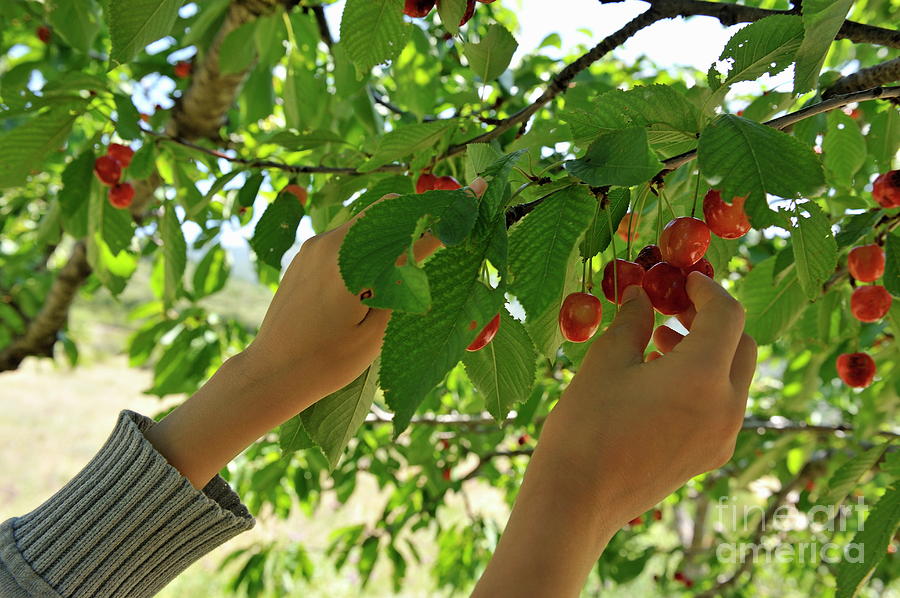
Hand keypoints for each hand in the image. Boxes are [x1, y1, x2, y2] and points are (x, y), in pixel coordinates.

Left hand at [146, 178, 485, 487]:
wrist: (271, 373)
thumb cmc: (328, 362)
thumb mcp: (377, 328)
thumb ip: (402, 282)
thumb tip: (423, 246)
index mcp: (352, 262)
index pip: (411, 229)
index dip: (449, 213)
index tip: (479, 190)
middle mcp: (331, 243)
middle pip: (388, 210)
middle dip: (419, 215)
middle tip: (446, 229)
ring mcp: (314, 246)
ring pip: (366, 222)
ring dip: (393, 232)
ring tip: (410, 261)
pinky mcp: (304, 254)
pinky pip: (346, 236)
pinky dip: (369, 243)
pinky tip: (377, 271)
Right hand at [473, 272, 755, 597]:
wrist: (576, 503)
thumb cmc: (584, 427)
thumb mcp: (606, 363)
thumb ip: (632, 322)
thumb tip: (641, 293)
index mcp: (703, 376)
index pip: (727, 315)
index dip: (707, 289)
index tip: (682, 277)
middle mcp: (727, 407)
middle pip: (742, 345)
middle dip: (712, 319)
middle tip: (672, 306)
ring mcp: (723, 436)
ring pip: (734, 376)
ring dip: (708, 349)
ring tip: (658, 340)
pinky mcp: (710, 456)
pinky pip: (722, 405)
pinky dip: (704, 380)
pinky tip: (660, 379)